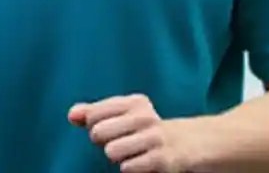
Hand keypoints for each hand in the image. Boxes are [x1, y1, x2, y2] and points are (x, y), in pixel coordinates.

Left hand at [70, 95, 202, 172]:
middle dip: (104, 142)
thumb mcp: (125, 115)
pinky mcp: (163, 160)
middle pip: (98, 133)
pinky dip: (130, 168)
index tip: (110, 128)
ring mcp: (155, 138)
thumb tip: (72, 116)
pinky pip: (127, 167)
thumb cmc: (149, 130)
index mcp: (134, 103)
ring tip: (133, 153)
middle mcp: (145, 117)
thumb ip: (94, 112)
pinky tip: (143, 163)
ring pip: (111, 151)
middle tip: (121, 142)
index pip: (93, 114)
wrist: (196, 144)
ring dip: (118, 158)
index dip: (94, 126)